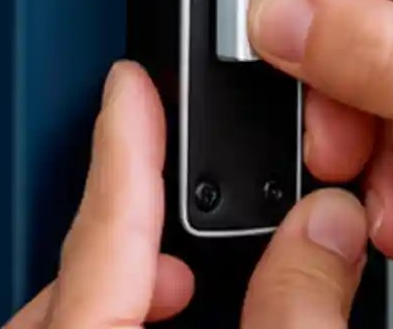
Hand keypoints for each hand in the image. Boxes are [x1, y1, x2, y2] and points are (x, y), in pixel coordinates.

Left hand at [5, 61, 368, 328]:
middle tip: (175, 183)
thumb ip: (295, 310)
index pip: (100, 234)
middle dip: (125, 218)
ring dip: (125, 283)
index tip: (127, 87)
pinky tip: (165, 325)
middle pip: (74, 270)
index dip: (124, 148)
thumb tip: (325, 230)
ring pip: (68, 312)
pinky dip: (116, 319)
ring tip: (182, 275)